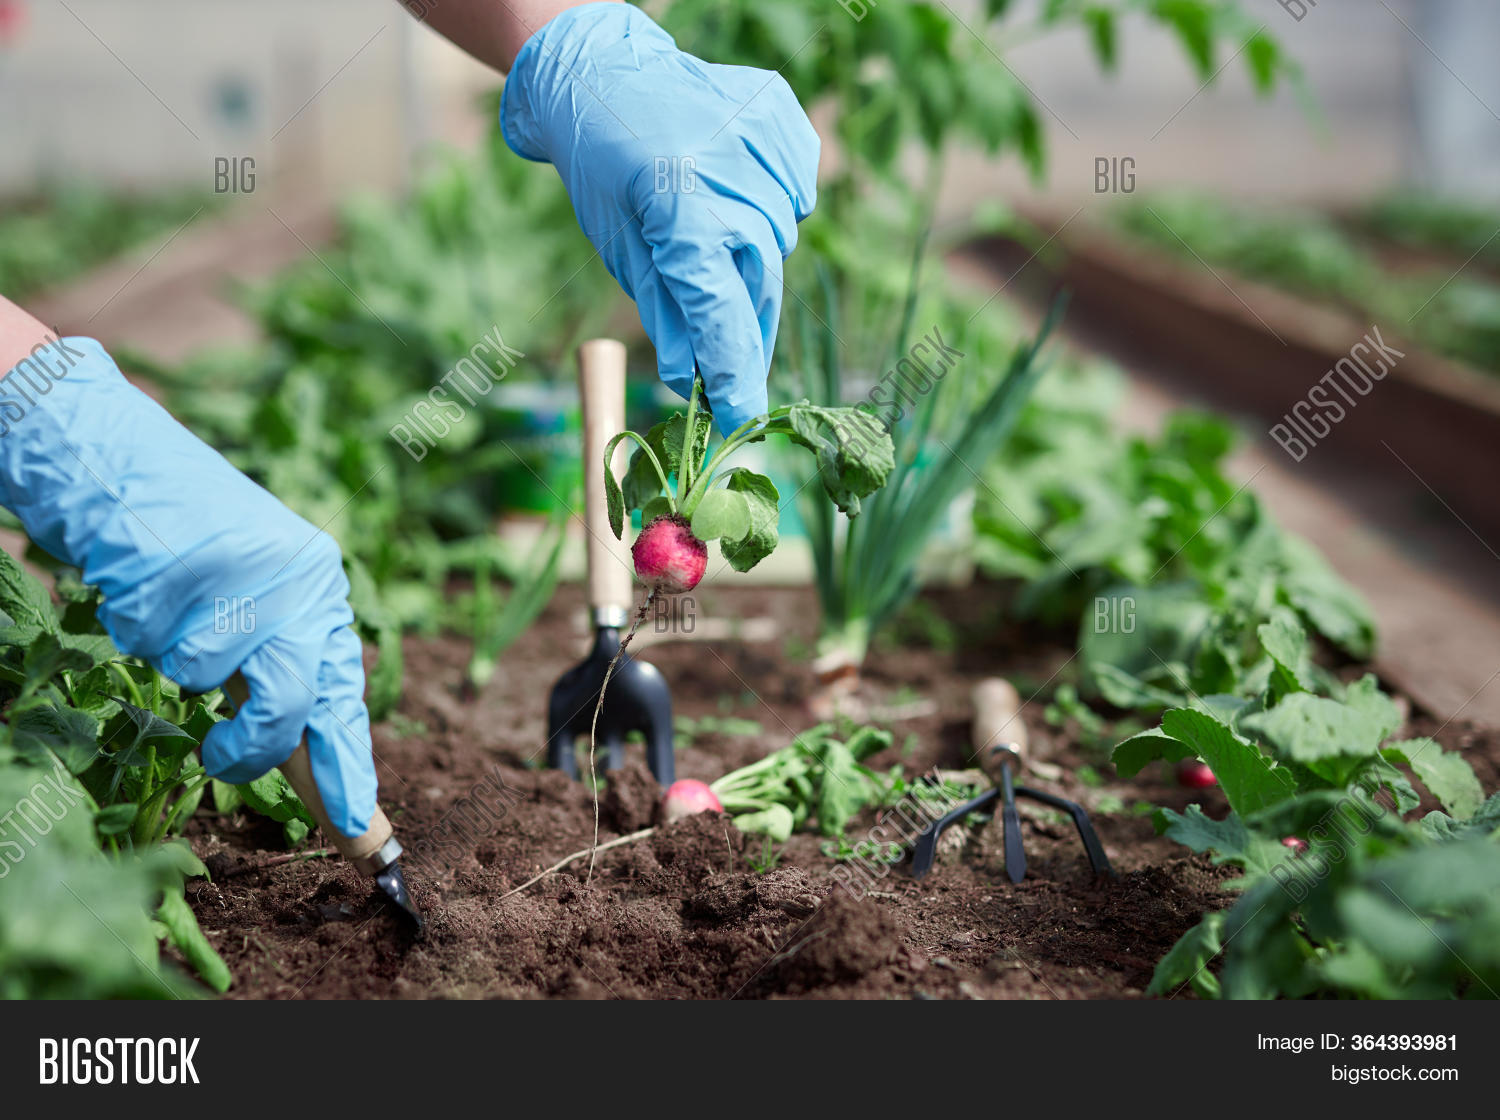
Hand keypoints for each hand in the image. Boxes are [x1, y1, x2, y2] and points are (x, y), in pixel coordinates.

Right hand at [0, 336, 375, 836]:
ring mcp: (243, 566)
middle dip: (251, 745)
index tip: (362, 834)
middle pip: (290, 700)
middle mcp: (298, 577)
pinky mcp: (183, 558)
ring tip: (169, 610)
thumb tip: (310, 762)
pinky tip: (141, 580)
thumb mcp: (255, 601)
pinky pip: (152, 639)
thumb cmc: (186, 542)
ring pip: (206, 672)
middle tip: (221, 759)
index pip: (341, 695)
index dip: (347, 768)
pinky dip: (136, 624)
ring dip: (174, 659)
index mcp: (321, 591)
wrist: (116, 455)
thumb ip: (283, 669)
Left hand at [501, 2, 819, 434]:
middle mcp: (731, 171)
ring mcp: (763, 138)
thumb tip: (693, 381)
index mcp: (680, 206)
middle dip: (745, 327)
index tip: (743, 417)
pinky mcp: (781, 116)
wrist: (601, 72)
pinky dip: (772, 205)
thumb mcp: (620, 247)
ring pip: (780, 240)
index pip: (722, 312)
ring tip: (714, 232)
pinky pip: (796, 191)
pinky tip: (733, 187)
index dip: (735, 372)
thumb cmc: (602, 167)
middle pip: (760, 283)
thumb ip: (666, 312)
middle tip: (733, 361)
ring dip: (753, 258)